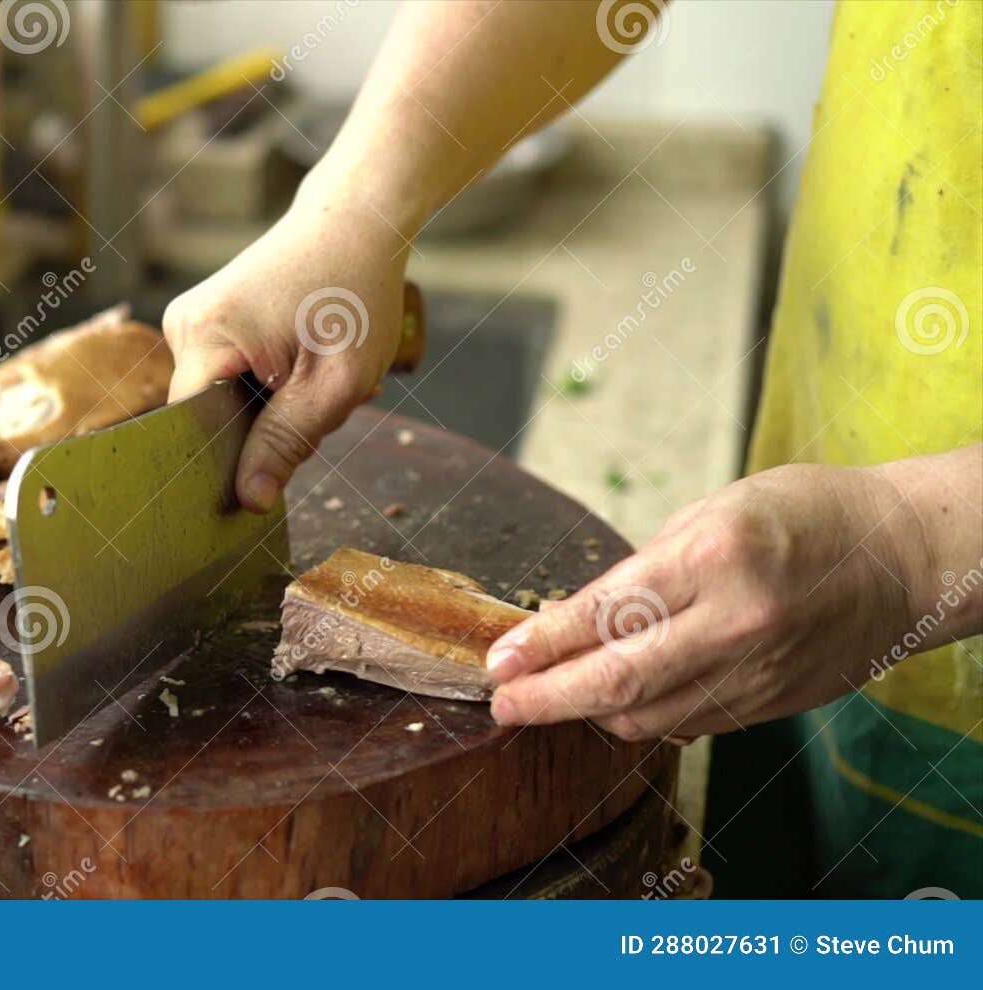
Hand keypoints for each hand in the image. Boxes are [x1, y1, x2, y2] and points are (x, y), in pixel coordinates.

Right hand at [163, 197, 406, 511]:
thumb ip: (287, 443)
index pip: (192, 433)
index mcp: (204, 337)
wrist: (356, 222)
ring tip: (311, 372)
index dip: (232, 461)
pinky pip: (226, 381)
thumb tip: (248, 500)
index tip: (276, 463)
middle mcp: (181, 327)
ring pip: (221, 404)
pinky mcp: (205, 322)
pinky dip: (265, 387)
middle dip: (264, 430)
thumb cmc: (355, 291)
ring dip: (270, 408)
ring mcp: (189, 322)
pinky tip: (297, 362)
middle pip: (209, 421)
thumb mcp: (335, 382)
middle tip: (316, 400)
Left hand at [484, 463, 931, 740]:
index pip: (604, 615)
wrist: (905, 557)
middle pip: (618, 682)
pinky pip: (686, 725)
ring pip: (648, 717)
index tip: (499, 660)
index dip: (542, 644)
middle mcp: (734, 623)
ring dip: (589, 712)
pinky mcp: (771, 704)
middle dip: (547, 698)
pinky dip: (642, 718)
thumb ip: (640, 571)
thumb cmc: (807, 516)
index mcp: (713, 558)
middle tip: (503, 701)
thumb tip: (569, 618)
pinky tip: (616, 701)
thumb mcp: (710, 512)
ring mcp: (755, 672)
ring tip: (552, 697)